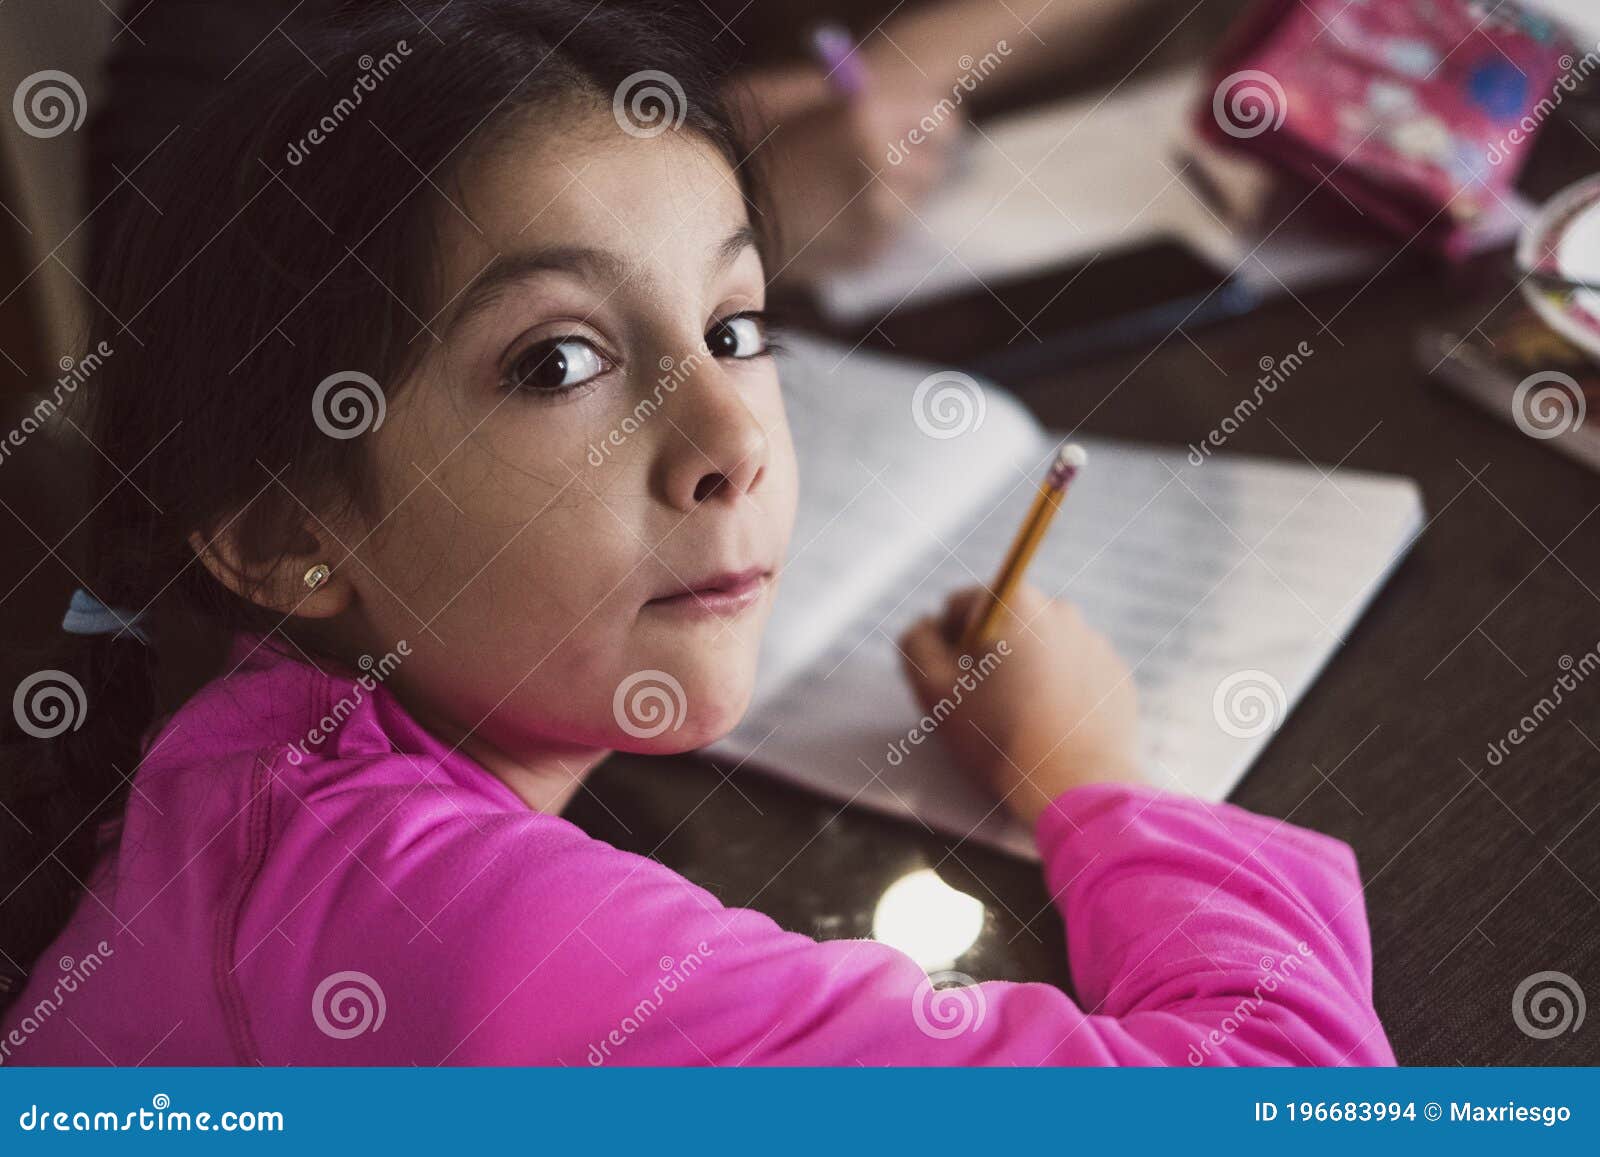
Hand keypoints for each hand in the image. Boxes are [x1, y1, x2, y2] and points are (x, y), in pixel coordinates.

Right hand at [734, 74, 962, 282]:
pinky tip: (832, 216)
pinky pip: (887, 232)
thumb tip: (883, 95)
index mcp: (865, 120)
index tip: (919, 127)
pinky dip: (871, 224)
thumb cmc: (742, 144)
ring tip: (847, 189)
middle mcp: (880, 169)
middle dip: (913, 159)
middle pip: (934, 163)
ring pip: (913, 201)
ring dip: (893, 194)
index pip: (940, 120)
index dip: (930, 123)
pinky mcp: (867, 253)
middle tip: (883, 159)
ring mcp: (876, 218)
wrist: (710, 211)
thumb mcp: (790, 97)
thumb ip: (844, 93)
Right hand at [897, 583, 1141, 825]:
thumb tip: (926, 625)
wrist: (1075, 785)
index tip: (952, 682)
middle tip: (983, 704)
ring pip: (1041, 648)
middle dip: (988, 656)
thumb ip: (916, 644)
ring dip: (1024, 672)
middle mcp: (1059, 610)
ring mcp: (1094, 642)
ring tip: (1019, 721)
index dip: (945, 644)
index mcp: (1014, 603)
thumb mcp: (934, 691)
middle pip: (1005, 625)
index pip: (961, 606)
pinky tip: (1050, 727)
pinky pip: (1075, 672)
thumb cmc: (998, 737)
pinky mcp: (1116, 675)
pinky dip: (1059, 691)